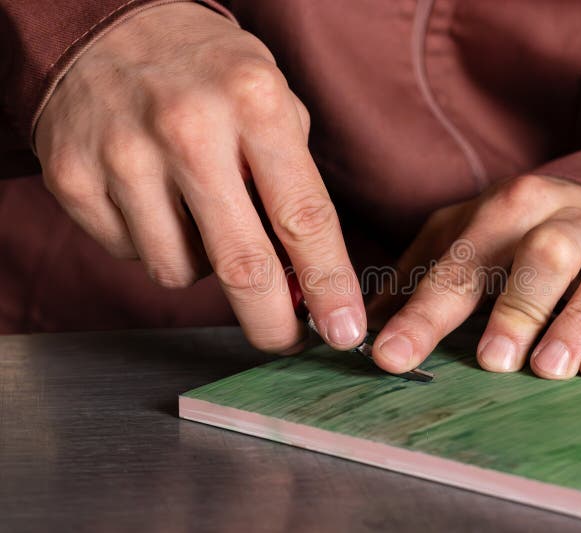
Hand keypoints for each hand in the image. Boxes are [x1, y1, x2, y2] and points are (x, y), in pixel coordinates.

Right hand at [35, 3, 365, 351]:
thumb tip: (306, 275)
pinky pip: (132, 256)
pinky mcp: (74, 178)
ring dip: (203, 265)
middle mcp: (188, 129)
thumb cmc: (205, 70)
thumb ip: (293, 179)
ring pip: (180, 272)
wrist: (104, 26)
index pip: (303, 216)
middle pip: (243, 265)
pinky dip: (153, 244)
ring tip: (200, 212)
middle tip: (285, 337)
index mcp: (253, 101)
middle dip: (272, 322)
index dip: (328, 284)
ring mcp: (123, 155)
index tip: (343, 329)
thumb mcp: (271, 96)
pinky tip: (153, 200)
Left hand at [369, 175, 580, 378]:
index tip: (392, 357)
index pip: (461, 266)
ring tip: (549, 368)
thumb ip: (418, 274)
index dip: (424, 315)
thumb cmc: (515, 233)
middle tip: (494, 360)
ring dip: (578, 321)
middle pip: (546, 255)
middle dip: (518, 307)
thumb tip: (370, 323)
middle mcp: (565, 221)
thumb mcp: (461, 237)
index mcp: (508, 208)